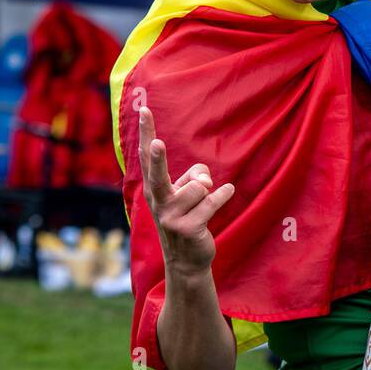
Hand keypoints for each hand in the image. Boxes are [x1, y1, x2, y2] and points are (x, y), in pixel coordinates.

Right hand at [138, 106, 234, 272]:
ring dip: (208, 192)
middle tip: (158, 143)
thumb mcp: (187, 193)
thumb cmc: (188, 216)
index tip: (145, 109)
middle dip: (158, 158)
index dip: (147, 132)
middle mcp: (157, 201)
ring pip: (200, 186)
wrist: (187, 260)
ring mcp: (170, 217)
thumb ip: (195, 176)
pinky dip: (224, 196)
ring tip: (202, 207)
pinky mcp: (187, 228)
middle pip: (158, 173)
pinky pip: (214, 200)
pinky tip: (225, 195)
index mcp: (153, 188)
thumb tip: (204, 180)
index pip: (147, 155)